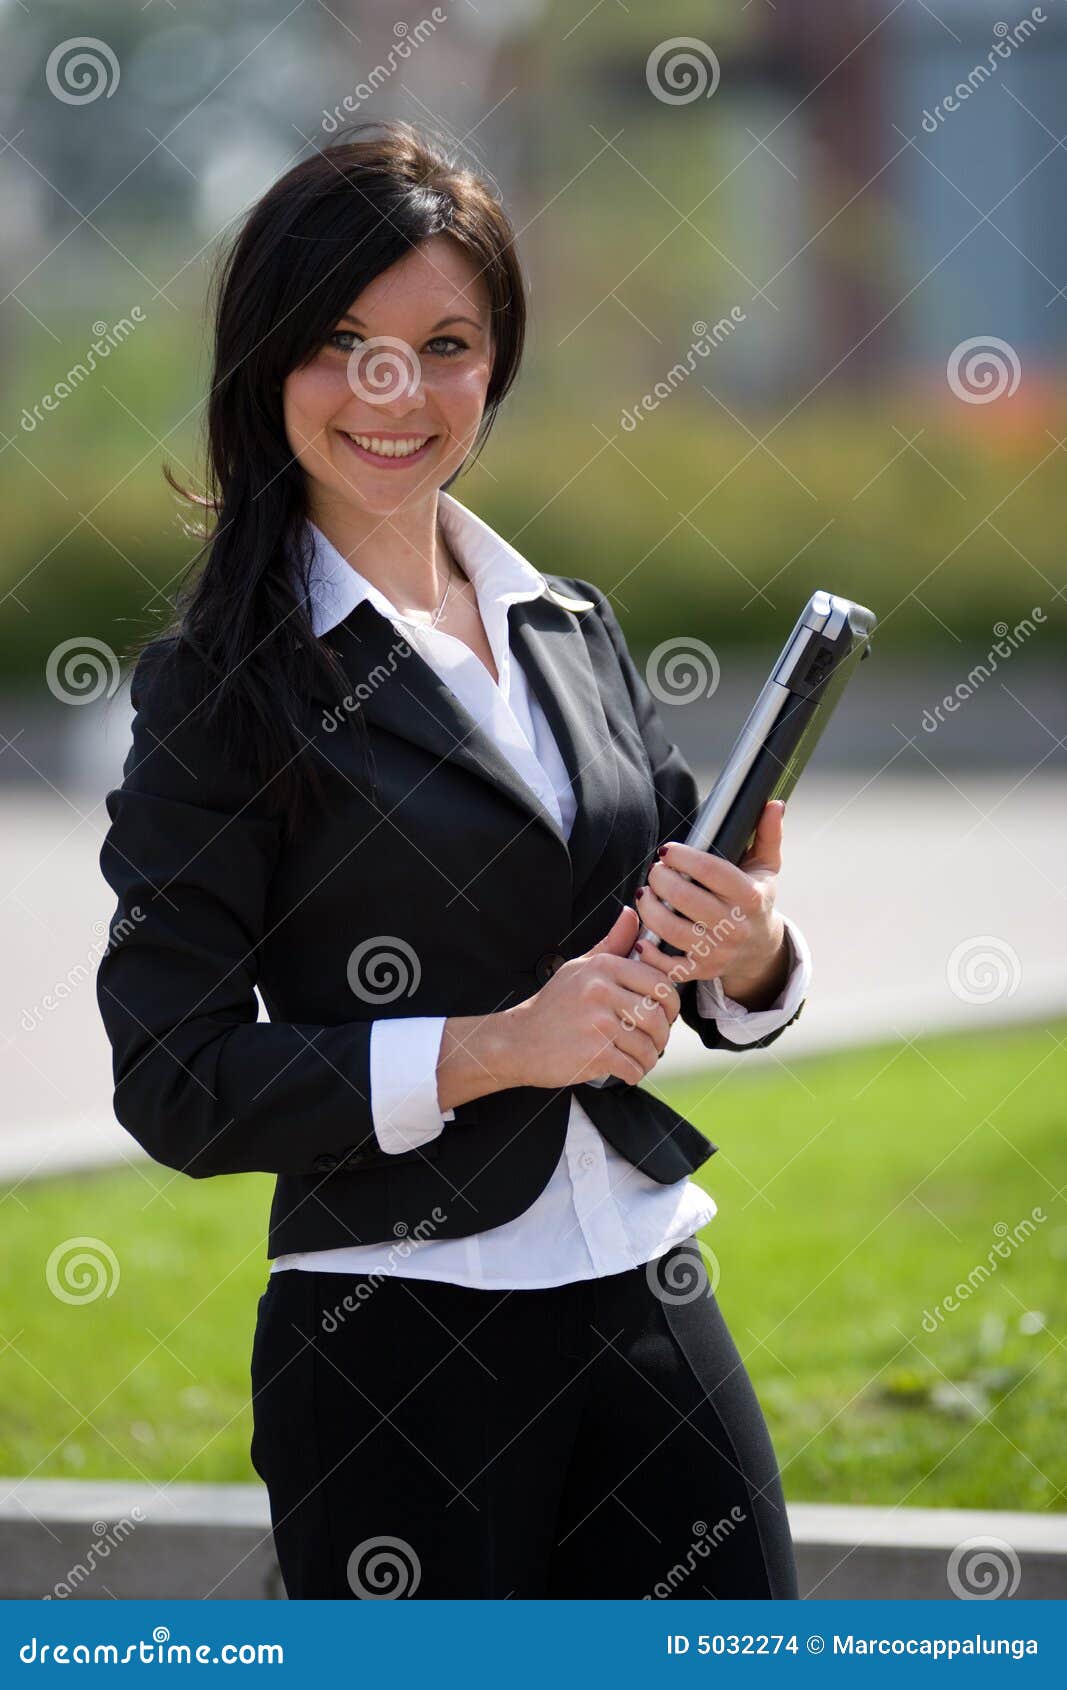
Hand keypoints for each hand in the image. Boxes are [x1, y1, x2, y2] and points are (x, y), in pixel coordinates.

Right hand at [502, 906, 681, 1087]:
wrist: (518, 1040)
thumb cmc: (554, 1004)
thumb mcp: (580, 967)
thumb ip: (612, 942)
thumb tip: (632, 912)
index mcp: (603, 967)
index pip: (660, 983)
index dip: (671, 1004)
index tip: (664, 1015)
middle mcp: (600, 991)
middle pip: (658, 1016)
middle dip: (663, 1035)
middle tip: (655, 1041)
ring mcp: (597, 1023)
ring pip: (648, 1045)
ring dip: (650, 1058)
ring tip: (641, 1059)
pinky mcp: (593, 1053)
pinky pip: (633, 1067)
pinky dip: (635, 1073)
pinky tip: (627, 1070)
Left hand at [632, 800, 790, 1009]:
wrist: (759, 948)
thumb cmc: (756, 898)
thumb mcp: (766, 867)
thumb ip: (768, 834)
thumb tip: (774, 804)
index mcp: (751, 897)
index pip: (711, 871)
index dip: (683, 857)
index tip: (668, 850)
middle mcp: (736, 927)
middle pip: (686, 899)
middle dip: (661, 880)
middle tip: (654, 871)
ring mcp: (719, 952)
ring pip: (672, 930)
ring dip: (650, 908)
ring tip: (646, 893)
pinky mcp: (702, 971)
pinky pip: (668, 965)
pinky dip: (650, 951)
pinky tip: (642, 934)